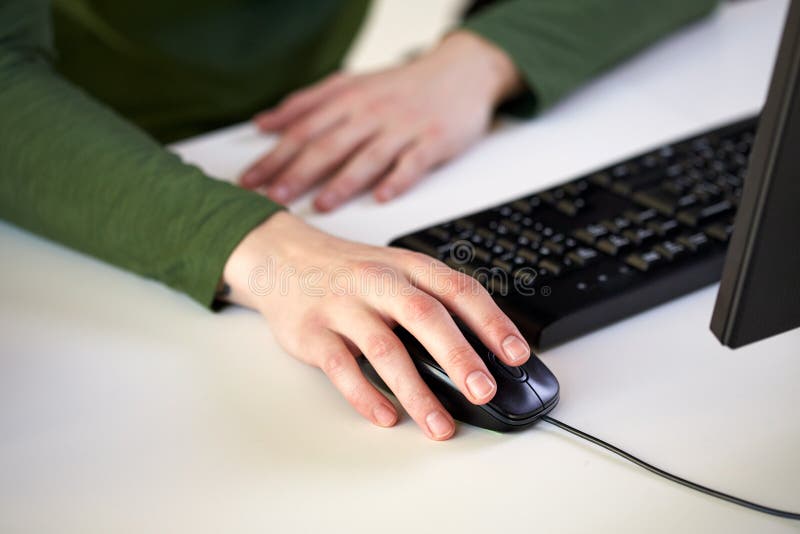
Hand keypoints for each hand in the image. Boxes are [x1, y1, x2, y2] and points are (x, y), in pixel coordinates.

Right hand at [222, 212, 530, 439]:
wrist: (284, 258)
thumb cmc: (351, 272)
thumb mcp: (396, 271)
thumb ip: (432, 303)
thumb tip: (480, 354)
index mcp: (408, 266)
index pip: (459, 290)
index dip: (492, 322)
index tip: (517, 354)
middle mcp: (379, 281)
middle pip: (425, 316)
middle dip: (459, 356)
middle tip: (484, 391)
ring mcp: (344, 305)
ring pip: (385, 349)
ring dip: (416, 391)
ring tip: (440, 424)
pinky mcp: (313, 331)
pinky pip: (342, 368)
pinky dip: (366, 396)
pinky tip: (387, 416)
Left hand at [239, 31, 520, 210]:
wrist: (460, 71)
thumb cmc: (400, 87)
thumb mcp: (350, 85)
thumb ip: (306, 104)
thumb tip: (264, 124)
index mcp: (348, 99)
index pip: (302, 130)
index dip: (274, 156)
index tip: (249, 180)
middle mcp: (372, 112)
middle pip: (329, 144)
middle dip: (297, 172)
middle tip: (273, 197)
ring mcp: (403, 127)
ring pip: (368, 156)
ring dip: (343, 182)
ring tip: (321, 204)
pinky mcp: (434, 140)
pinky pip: (414, 163)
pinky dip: (398, 179)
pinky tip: (383, 196)